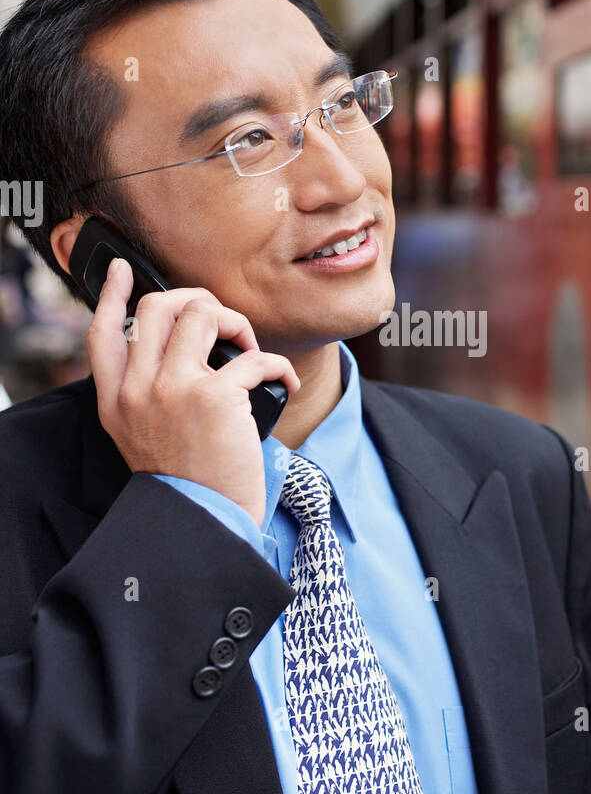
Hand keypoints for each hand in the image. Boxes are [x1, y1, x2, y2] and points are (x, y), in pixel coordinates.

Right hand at [86, 258, 299, 525]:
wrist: (203, 522)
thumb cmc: (188, 482)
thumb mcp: (143, 437)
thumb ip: (147, 395)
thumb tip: (180, 349)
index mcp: (116, 400)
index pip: (102, 333)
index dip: (110, 294)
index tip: (122, 270)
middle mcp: (138, 390)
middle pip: (157, 308)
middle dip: (197, 301)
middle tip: (222, 322)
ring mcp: (173, 389)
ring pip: (202, 313)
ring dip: (236, 323)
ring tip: (251, 352)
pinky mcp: (215, 397)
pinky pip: (255, 356)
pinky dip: (278, 365)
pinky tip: (285, 383)